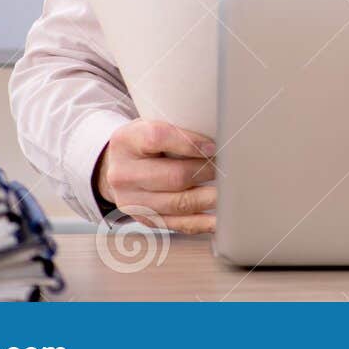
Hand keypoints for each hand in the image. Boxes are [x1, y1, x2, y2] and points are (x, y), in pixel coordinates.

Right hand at [95, 119, 216, 233]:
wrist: (118, 168)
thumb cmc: (143, 143)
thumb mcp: (150, 124)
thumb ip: (177, 128)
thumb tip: (219, 136)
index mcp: (126, 141)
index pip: (158, 137)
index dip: (190, 143)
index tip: (213, 147)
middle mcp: (124, 173)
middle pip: (174, 176)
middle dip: (206, 172)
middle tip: (228, 168)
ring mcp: (132, 201)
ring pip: (179, 203)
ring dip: (209, 198)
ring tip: (230, 191)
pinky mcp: (145, 220)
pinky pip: (179, 224)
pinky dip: (203, 223)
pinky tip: (220, 219)